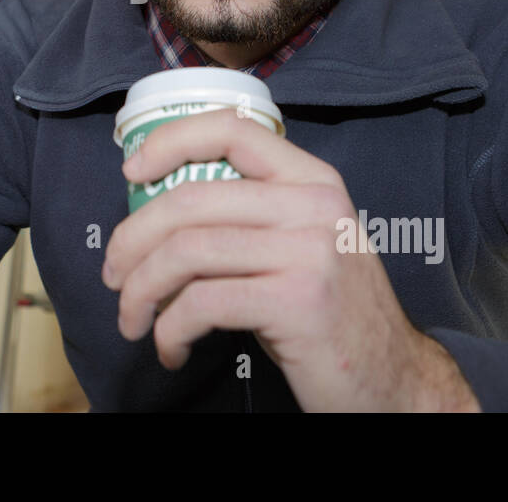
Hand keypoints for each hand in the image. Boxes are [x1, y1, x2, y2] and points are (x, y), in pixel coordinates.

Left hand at [102, 108, 479, 411]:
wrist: (394, 379)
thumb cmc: (329, 313)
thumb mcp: (301, 244)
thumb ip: (250, 215)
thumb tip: (156, 210)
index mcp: (313, 179)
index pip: (232, 129)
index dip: (170, 141)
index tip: (131, 172)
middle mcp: (314, 205)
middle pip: (190, 200)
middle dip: (132, 240)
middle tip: (113, 275)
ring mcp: (309, 251)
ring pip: (186, 252)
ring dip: (141, 291)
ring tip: (133, 320)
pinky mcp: (297, 301)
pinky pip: (202, 304)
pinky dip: (170, 330)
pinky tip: (172, 348)